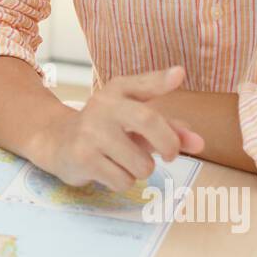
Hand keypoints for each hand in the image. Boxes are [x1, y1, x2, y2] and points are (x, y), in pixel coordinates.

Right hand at [36, 66, 204, 192]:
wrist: (57, 141)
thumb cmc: (106, 130)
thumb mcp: (134, 122)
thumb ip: (168, 128)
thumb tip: (200, 143)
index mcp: (117, 91)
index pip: (142, 84)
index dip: (161, 80)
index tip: (179, 74)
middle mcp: (103, 106)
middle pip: (149, 121)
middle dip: (169, 144)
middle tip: (171, 155)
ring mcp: (91, 131)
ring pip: (141, 163)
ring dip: (141, 170)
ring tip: (125, 162)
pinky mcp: (83, 157)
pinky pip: (123, 180)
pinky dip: (122, 182)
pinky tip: (108, 170)